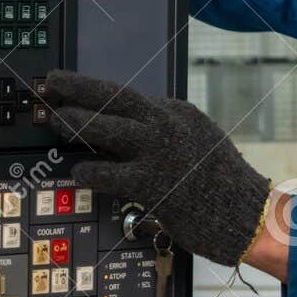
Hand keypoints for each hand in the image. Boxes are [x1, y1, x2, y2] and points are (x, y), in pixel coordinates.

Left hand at [44, 69, 272, 267]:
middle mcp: (168, 124)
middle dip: (78, 87)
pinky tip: (79, 172)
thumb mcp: (199, 140)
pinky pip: (109, 173)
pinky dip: (90, 171)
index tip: (74, 87)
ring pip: (106, 127)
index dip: (96, 90)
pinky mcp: (152, 183)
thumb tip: (131, 129)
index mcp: (179, 113)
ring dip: (76, 122)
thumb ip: (167, 130)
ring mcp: (159, 152)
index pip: (128, 97)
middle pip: (114, 97)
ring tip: (56, 120)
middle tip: (52, 83)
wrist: (245, 214)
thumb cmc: (223, 183)